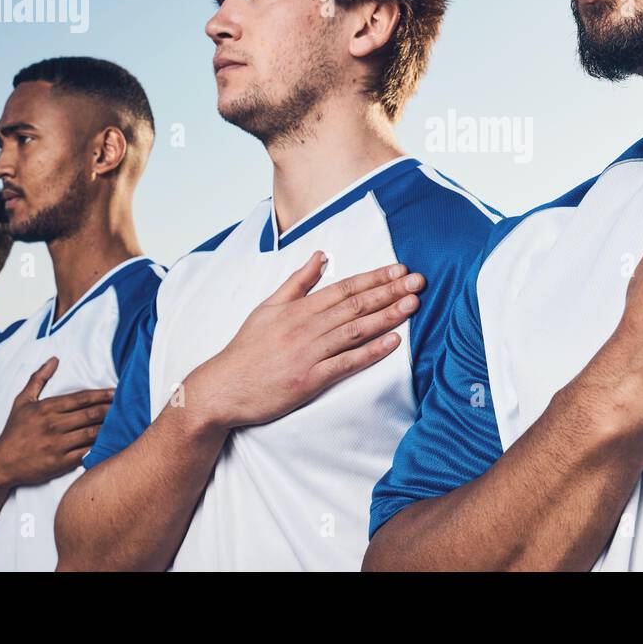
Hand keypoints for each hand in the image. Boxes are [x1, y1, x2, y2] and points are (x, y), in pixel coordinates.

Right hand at [0, 358, 111, 490]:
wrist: (1, 463)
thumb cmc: (14, 431)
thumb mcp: (22, 402)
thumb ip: (38, 379)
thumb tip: (54, 359)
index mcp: (47, 408)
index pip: (82, 398)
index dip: (102, 394)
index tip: (117, 392)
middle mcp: (53, 425)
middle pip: (91, 414)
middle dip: (111, 409)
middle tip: (127, 406)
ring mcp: (57, 444)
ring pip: (92, 433)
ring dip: (109, 428)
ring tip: (123, 423)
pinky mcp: (60, 463)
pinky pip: (86, 453)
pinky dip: (100, 448)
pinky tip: (111, 443)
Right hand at [186, 251, 423, 429]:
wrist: (223, 388)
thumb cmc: (247, 348)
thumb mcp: (268, 307)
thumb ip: (298, 282)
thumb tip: (321, 255)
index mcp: (298, 308)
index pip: (344, 287)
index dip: (375, 278)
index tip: (400, 270)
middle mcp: (306, 327)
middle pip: (355, 305)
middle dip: (390, 291)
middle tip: (419, 282)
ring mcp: (308, 353)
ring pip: (355, 330)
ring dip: (387, 316)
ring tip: (413, 304)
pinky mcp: (309, 380)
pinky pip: (346, 363)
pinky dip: (371, 352)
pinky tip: (393, 342)